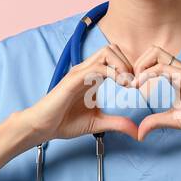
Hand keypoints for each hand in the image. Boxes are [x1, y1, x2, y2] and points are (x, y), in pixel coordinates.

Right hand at [19, 44, 141, 145]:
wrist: (43, 127)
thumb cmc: (65, 122)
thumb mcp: (98, 123)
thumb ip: (117, 124)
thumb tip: (136, 132)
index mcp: (93, 77)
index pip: (116, 58)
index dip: (130, 68)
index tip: (137, 87)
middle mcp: (87, 70)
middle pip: (113, 48)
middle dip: (128, 63)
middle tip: (133, 83)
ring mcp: (80, 73)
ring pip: (107, 52)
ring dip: (122, 65)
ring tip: (128, 84)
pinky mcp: (74, 80)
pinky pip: (97, 68)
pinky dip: (113, 73)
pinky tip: (120, 86)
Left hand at [129, 45, 180, 141]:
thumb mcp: (173, 120)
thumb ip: (156, 122)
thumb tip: (139, 132)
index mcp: (177, 75)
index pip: (154, 60)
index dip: (139, 70)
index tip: (130, 86)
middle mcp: (180, 68)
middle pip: (153, 50)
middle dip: (137, 63)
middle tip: (130, 82)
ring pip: (156, 52)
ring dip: (140, 65)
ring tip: (134, 83)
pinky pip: (163, 67)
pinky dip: (147, 74)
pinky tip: (140, 86)